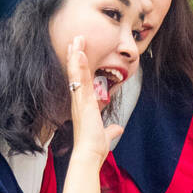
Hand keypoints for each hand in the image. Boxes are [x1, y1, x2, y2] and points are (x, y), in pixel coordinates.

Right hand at [67, 35, 122, 164]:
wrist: (89, 154)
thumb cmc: (94, 147)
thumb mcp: (106, 135)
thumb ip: (111, 130)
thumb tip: (118, 129)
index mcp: (83, 105)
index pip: (80, 81)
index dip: (78, 66)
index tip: (77, 52)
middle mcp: (78, 100)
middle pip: (75, 72)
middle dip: (75, 54)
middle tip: (76, 38)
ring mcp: (79, 100)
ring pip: (76, 72)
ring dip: (76, 55)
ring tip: (77, 38)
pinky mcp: (82, 102)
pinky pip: (79, 80)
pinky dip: (78, 66)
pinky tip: (78, 53)